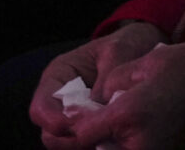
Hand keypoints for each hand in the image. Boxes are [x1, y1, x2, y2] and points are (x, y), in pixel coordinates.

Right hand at [31, 23, 158, 145]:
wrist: (143, 49)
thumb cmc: (128, 45)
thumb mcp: (120, 50)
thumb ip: (107, 76)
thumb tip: (98, 106)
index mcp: (58, 76)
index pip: (41, 108)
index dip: (54, 121)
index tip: (79, 125)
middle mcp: (59, 100)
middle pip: (50, 134)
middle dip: (71, 138)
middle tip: (100, 134)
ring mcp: (74, 117)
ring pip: (66, 143)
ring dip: (85, 144)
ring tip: (110, 136)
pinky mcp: (91, 128)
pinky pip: (87, 144)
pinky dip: (98, 144)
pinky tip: (116, 138)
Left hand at [59, 39, 184, 149]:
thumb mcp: (146, 62)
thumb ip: (112, 82)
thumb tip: (97, 100)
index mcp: (128, 115)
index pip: (81, 133)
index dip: (73, 123)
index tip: (73, 114)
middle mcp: (137, 142)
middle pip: (96, 147)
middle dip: (93, 132)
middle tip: (94, 115)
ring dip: (111, 140)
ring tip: (121, 118)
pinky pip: (135, 149)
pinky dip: (129, 141)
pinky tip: (139, 124)